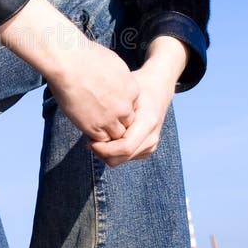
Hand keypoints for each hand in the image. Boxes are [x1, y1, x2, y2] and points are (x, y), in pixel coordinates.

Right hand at [0, 0, 137, 140]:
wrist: (70, 62)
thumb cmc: (86, 56)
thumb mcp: (112, 63)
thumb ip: (116, 76)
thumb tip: (112, 75)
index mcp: (133, 89)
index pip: (132, 106)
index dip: (120, 107)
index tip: (109, 104)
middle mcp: (125, 107)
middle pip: (127, 123)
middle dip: (117, 122)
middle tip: (104, 120)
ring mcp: (111, 119)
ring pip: (116, 135)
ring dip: (107, 133)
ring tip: (94, 127)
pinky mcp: (94, 127)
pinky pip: (100, 141)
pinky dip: (96, 139)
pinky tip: (86, 129)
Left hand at [88, 35, 187, 165]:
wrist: (158, 88)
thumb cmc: (138, 86)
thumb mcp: (124, 91)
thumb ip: (111, 108)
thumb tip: (89, 120)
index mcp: (148, 122)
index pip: (124, 147)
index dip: (103, 148)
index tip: (89, 139)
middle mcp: (152, 137)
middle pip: (120, 158)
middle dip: (101, 152)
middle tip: (88, 140)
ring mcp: (151, 145)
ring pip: (120, 160)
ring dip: (105, 152)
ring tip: (96, 137)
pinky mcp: (147, 148)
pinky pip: (124, 158)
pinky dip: (111, 151)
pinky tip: (105, 137)